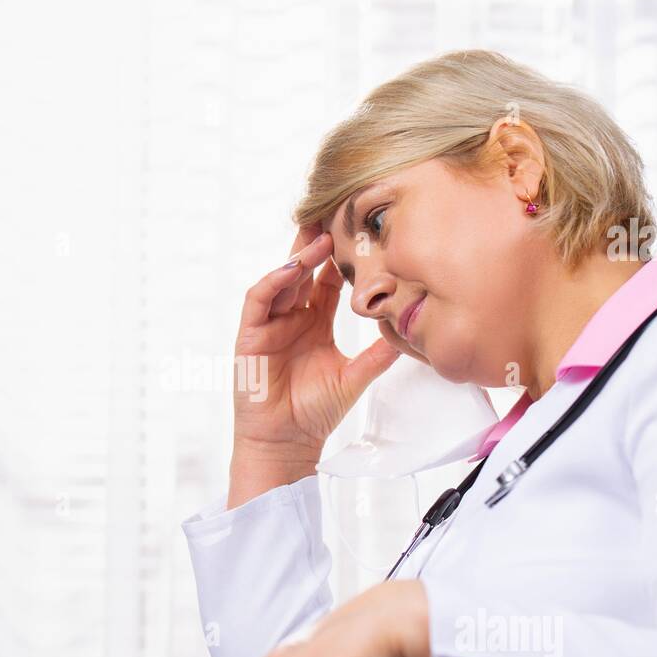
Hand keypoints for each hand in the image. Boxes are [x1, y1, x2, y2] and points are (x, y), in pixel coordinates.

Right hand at [232, 226, 401, 460]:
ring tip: (318, 238)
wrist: (286, 442)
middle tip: (334, 215)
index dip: (341, 258)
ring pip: (282, 279)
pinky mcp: (250, 336)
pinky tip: (290, 270)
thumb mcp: (354, 377)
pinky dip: (273, 282)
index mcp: (316, 323)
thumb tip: (407, 333)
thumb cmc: (314, 412)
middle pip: (303, 271)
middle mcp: (292, 318)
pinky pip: (258, 300)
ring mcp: (270, 325)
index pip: (328, 280)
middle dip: (317, 244)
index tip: (360, 234)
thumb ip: (377, 355)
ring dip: (298, 257)